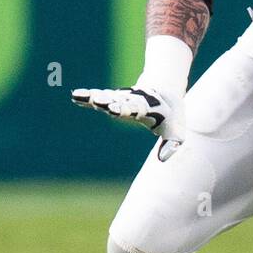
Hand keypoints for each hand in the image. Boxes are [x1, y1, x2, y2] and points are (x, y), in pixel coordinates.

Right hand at [71, 77, 185, 142]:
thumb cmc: (172, 118)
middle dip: (110, 102)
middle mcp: (133, 101)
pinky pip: (100, 98)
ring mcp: (123, 99)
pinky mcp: (115, 99)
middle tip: (99, 101)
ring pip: (108, 97)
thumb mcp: (177, 133)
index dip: (124, 109)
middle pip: (120, 101)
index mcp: (148, 109)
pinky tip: (75, 97)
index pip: (135, 109)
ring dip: (95, 97)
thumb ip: (171, 145)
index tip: (113, 109)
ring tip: (79, 96)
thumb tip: (162, 159)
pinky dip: (89, 97)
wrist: (167, 93)